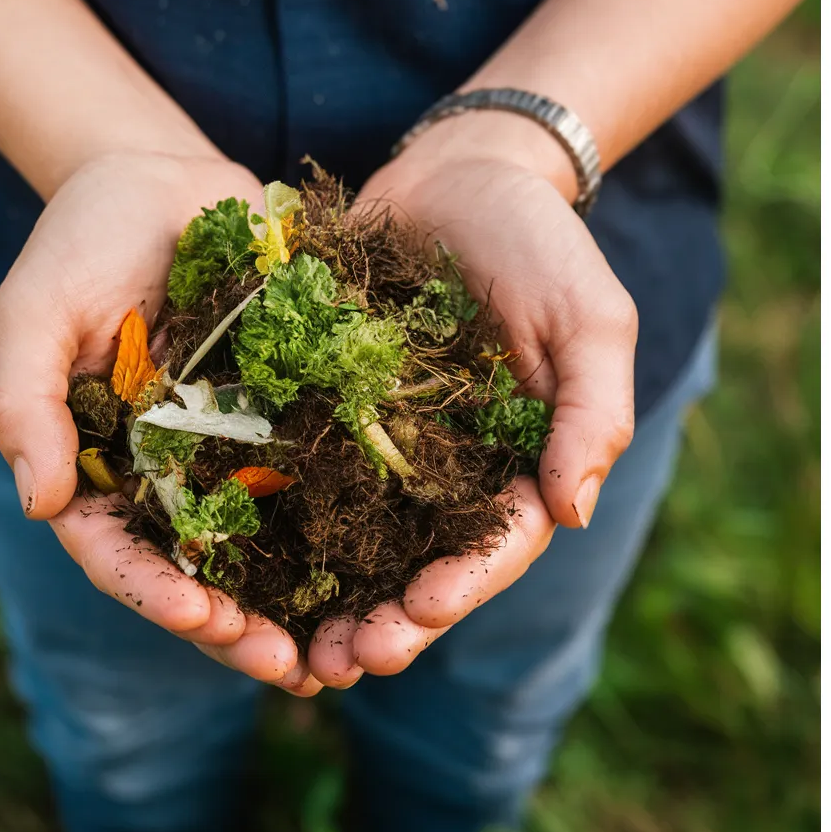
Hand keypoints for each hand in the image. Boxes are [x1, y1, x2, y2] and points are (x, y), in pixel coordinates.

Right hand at [0, 150, 321, 696]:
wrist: (159, 179)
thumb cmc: (81, 239)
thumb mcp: (35, 312)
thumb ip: (27, 401)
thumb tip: (41, 501)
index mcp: (101, 459)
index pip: (118, 545)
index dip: (153, 588)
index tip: (199, 618)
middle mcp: (170, 466)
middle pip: (198, 563)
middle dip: (236, 622)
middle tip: (284, 666)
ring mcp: (232, 440)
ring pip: (264, 538)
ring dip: (299, 595)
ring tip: (340, 644)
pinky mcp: (288, 405)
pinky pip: (316, 470)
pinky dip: (346, 519)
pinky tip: (386, 559)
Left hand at [308, 120, 637, 683]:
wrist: (458, 172)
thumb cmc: (536, 240)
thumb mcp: (588, 317)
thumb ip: (590, 412)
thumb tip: (571, 513)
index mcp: (516, 456)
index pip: (495, 544)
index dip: (459, 587)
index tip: (418, 614)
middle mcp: (447, 462)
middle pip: (417, 559)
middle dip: (386, 616)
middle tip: (341, 659)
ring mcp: (385, 436)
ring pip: (356, 534)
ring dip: (325, 592)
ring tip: (288, 644)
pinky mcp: (330, 401)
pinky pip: (303, 466)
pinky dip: (280, 517)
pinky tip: (242, 555)